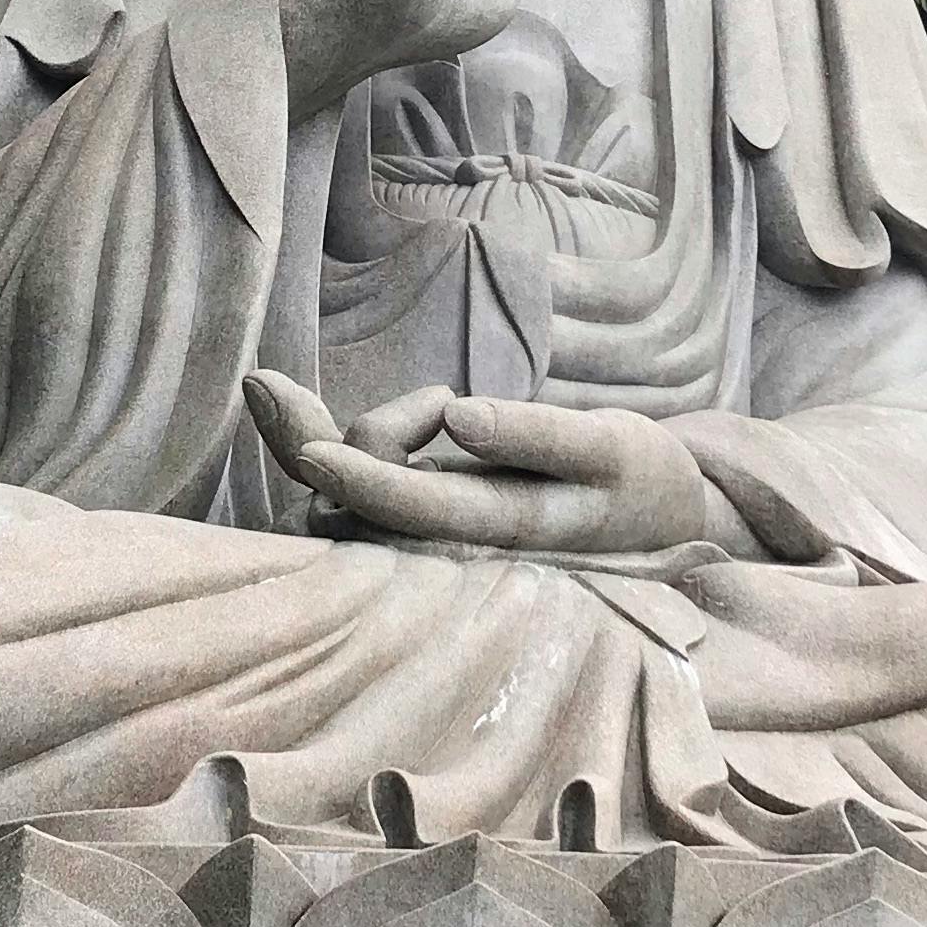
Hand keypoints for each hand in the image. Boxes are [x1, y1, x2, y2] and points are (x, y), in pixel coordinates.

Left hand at [244, 375, 709, 556]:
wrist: (663, 516)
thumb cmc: (639, 478)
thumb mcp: (609, 447)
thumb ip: (533, 436)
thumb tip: (458, 419)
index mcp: (500, 531)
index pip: (413, 512)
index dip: (360, 482)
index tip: (313, 451)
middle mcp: (452, 543)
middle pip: (351, 506)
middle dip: (309, 443)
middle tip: (263, 382)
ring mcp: (433, 531)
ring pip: (352, 484)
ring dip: (359, 431)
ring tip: (443, 401)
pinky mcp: (425, 511)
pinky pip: (364, 476)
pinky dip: (360, 438)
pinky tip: (426, 416)